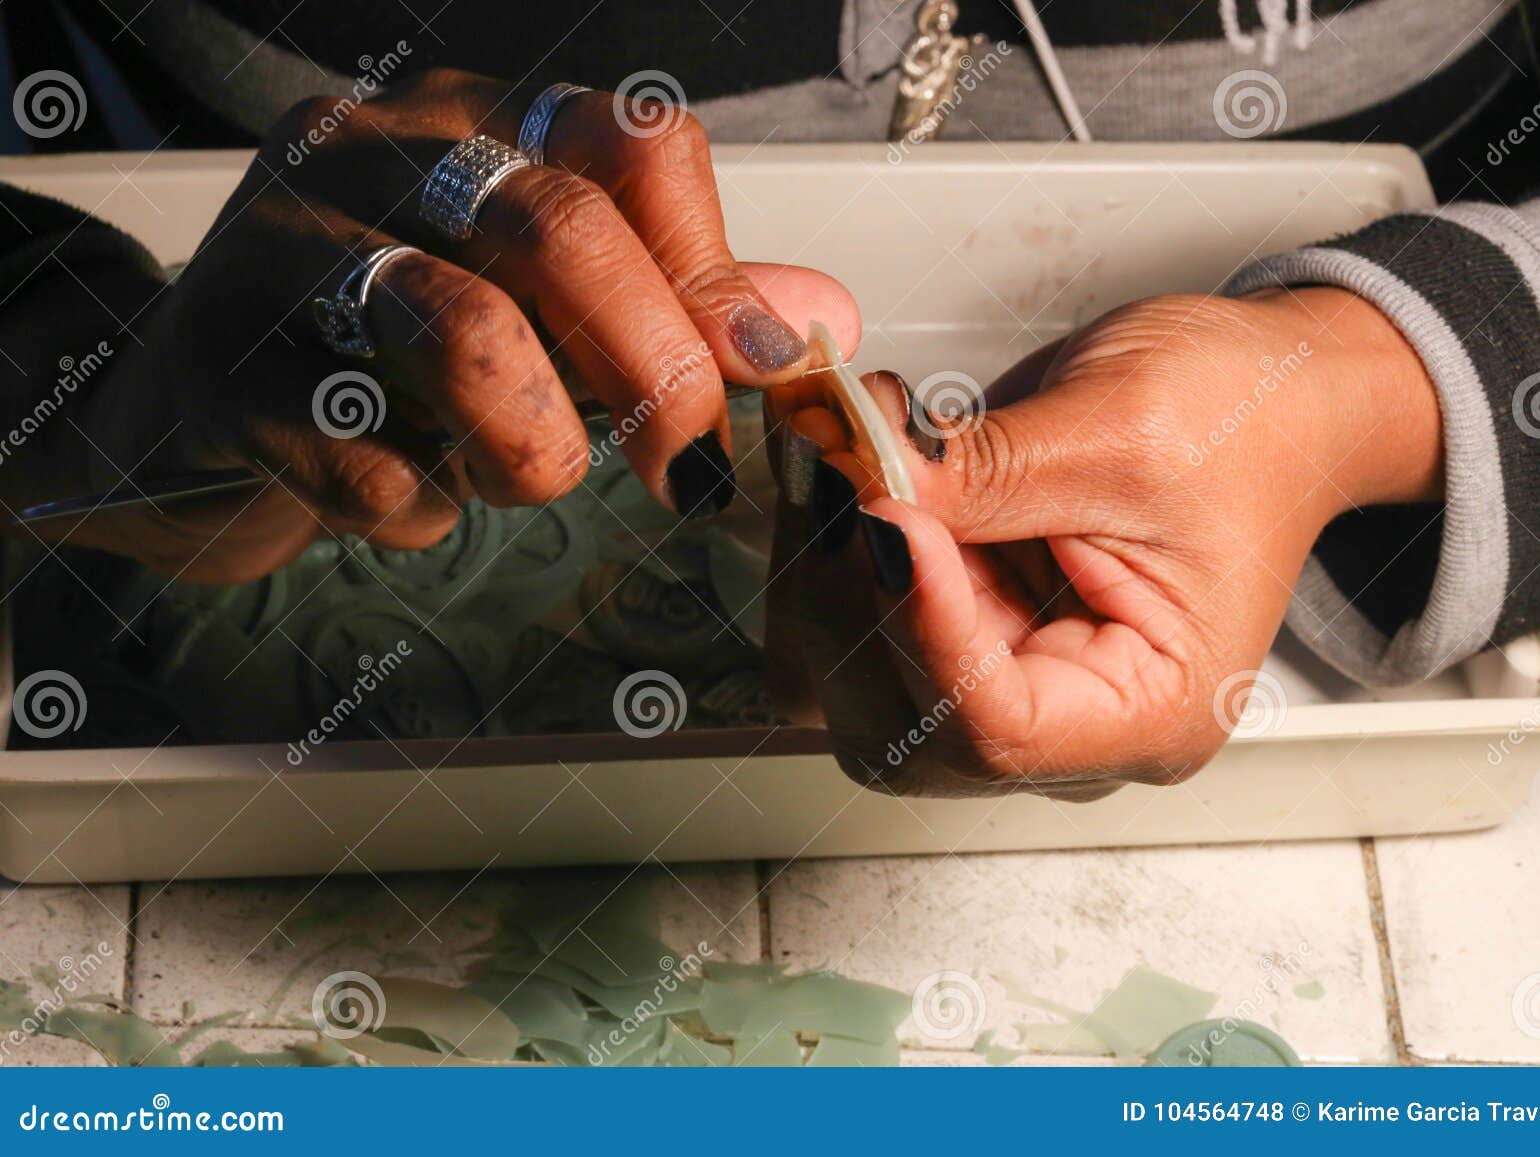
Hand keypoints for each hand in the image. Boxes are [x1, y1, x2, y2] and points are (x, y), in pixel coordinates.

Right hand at [40, 71, 856, 581]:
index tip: (753, 376)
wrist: (200, 410)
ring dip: (529, 452)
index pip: (634, 143)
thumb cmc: (398, 356)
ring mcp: (281, 246)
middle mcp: (375, 151)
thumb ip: (679, 307)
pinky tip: (408, 498)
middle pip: (558, 231)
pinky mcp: (220, 366)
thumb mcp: (550, 315)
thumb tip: (815, 319)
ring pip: (464, 336)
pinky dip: (423, 513)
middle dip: (653, 374)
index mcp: (478, 121)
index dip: (709, 270)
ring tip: (519, 478)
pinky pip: (372, 464)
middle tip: (687, 474)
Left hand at [766, 288, 1441, 798]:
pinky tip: (869, 467)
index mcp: (1152, 712)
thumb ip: (984, 476)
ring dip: (836, 559)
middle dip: (862, 589)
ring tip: (870, 447)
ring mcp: (1013, 676)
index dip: (922, 627)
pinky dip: (842, 542)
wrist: (1273, 392)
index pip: (997, 729)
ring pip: (860, 675)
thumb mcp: (1121, 432)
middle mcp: (1072, 720)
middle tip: (857, 464)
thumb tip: (863, 490)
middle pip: (904, 720)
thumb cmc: (1248, 422)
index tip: (890, 517)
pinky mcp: (972, 628)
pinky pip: (865, 617)